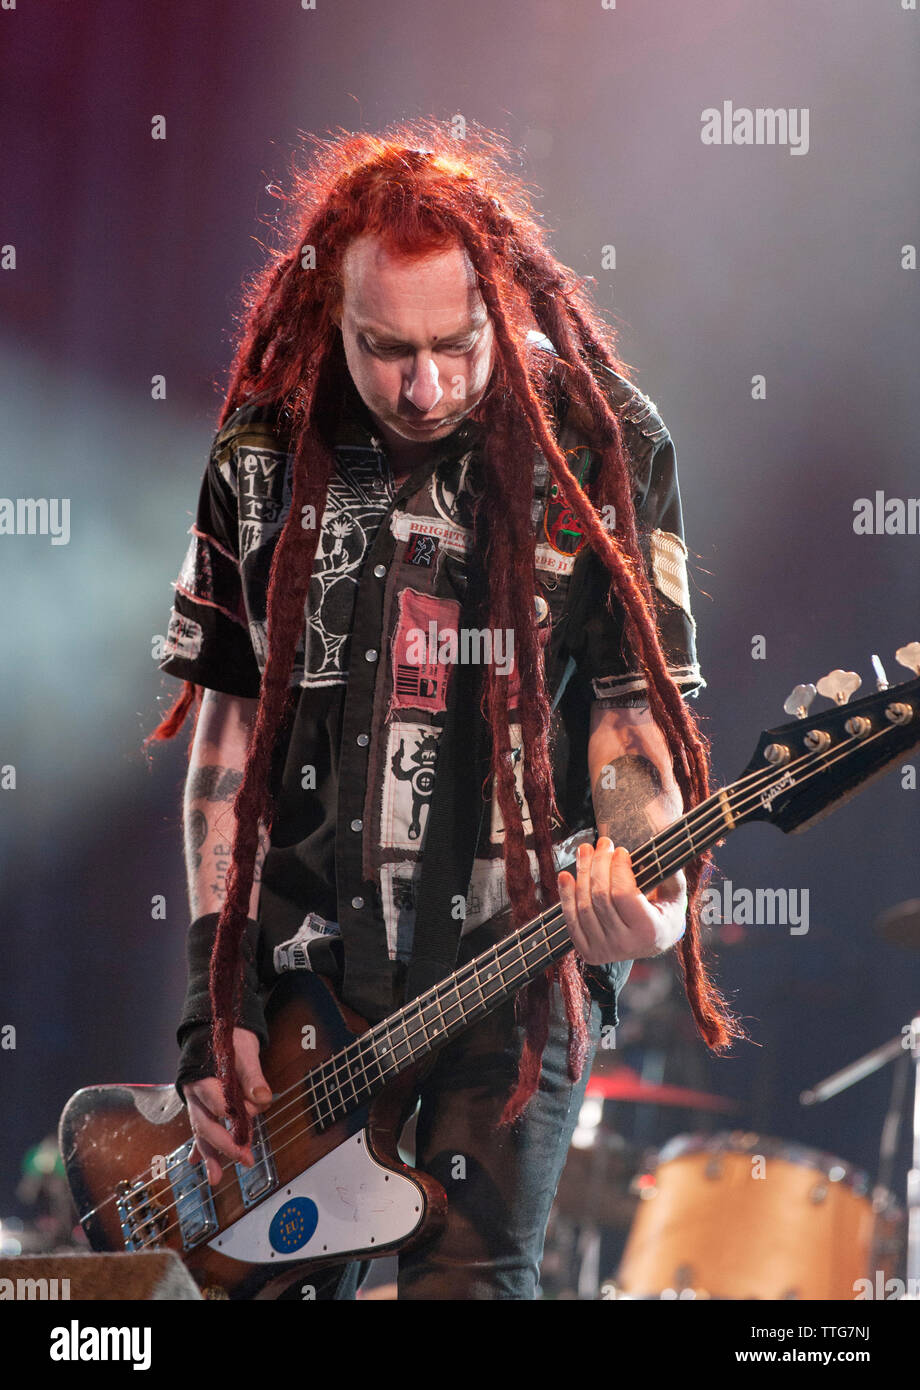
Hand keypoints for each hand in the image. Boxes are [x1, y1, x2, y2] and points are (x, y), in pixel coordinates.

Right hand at [184, 1027, 271, 1186]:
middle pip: (206, 1123)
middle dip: (224, 1144)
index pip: (215, 1100)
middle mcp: (195, 1094)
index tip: (250, 1116)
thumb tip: (263, 1099)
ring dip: (209, 1156)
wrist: (214, 1030)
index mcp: (202, 1077)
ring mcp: (196, 1103)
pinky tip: (201, 1166)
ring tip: (215, 1178)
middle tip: (244, 1157)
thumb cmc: (229, 1038)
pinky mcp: (202, 1107)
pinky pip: (201, 1130)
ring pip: (201, 1132)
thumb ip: (252, 1075)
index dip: (232, 1111)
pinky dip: (202, 1148)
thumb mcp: (244, 1049)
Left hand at [557, 837, 687, 964]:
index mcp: (649, 931)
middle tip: (602, 843)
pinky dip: (566, 895)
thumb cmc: (665, 913)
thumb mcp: (676, 895)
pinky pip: (571, 920)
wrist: (655, 942)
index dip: (618, 868)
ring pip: (583, 905)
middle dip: (598, 864)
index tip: (620, 850)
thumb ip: (669, 874)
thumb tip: (657, 850)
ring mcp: (604, 951)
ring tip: (585, 850)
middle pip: (600, 897)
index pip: (623, 894)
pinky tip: (566, 875)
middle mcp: (625, 945)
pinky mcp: (588, 952)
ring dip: (581, 872)